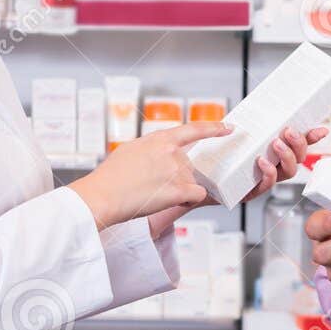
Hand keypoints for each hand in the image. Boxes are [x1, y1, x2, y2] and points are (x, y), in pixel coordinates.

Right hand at [70, 121, 230, 230]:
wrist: (103, 196)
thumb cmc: (110, 177)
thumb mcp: (130, 150)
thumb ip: (150, 148)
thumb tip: (158, 153)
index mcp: (159, 139)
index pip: (194, 130)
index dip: (214, 128)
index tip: (228, 128)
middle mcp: (172, 152)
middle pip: (190, 165)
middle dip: (179, 178)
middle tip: (156, 186)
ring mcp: (177, 171)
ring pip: (192, 182)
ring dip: (180, 190)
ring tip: (154, 194)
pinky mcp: (179, 190)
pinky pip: (196, 195)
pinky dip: (187, 200)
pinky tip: (169, 201)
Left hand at [145, 126, 327, 237]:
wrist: (178, 182)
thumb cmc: (201, 158)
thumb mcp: (221, 136)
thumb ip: (236, 125)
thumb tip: (245, 108)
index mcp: (267, 152)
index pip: (294, 143)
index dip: (310, 136)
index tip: (322, 126)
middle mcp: (267, 168)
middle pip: (297, 158)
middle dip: (299, 144)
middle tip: (288, 130)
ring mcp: (258, 182)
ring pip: (286, 173)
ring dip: (285, 157)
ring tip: (276, 143)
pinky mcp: (246, 194)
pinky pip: (263, 186)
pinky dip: (267, 173)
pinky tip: (261, 162)